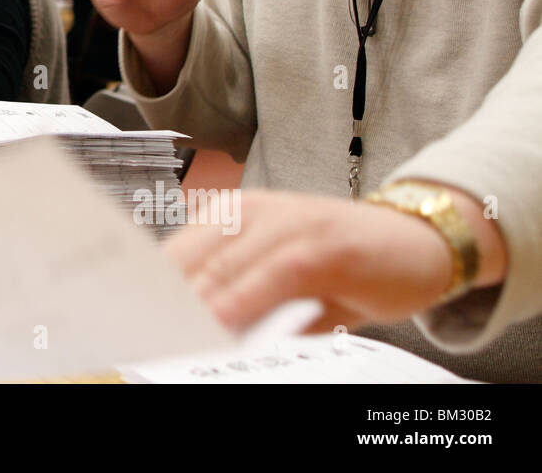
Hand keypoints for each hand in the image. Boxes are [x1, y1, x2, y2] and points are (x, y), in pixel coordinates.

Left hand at [165, 189, 460, 333]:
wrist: (420, 241)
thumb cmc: (347, 265)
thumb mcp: (286, 287)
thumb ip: (245, 304)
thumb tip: (200, 336)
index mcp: (234, 218)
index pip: (178, 253)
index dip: (150, 287)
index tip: (128, 317)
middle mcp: (254, 213)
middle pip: (193, 258)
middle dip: (166, 298)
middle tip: (141, 331)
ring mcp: (288, 222)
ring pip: (227, 262)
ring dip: (197, 301)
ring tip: (171, 332)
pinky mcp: (323, 242)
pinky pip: (275, 272)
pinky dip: (246, 296)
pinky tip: (225, 321)